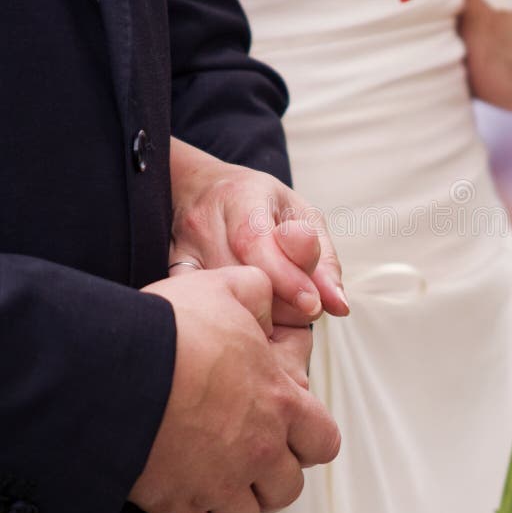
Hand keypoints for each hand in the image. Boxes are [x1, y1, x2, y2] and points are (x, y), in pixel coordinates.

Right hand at [132, 267, 339, 512]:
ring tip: (213, 477)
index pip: (324, 441)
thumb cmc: (176, 330)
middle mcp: (258, 449)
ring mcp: (218, 481)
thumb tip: (267, 303)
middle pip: (286, 489)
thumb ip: (259, 292)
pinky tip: (175, 496)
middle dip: (272, 477)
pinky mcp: (174, 502)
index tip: (291, 431)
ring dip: (231, 502)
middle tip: (250, 457)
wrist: (119, 368)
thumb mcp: (229, 288)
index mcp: (280, 403)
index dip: (311, 439)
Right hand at [169, 139, 348, 325]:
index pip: (257, 242)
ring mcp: (182, 249)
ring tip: (280, 309)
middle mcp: (205, 222)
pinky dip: (229, 323)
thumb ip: (322, 259)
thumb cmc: (261, 203)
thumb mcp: (301, 215)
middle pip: (242, 277)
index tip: (313, 304)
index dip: (286, 277)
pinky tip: (248, 320)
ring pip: (222, 299)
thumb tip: (338, 305)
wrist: (201, 189)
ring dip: (261, 317)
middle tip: (303, 303)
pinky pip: (201, 309)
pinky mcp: (171, 274)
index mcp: (241, 196)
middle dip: (283, 303)